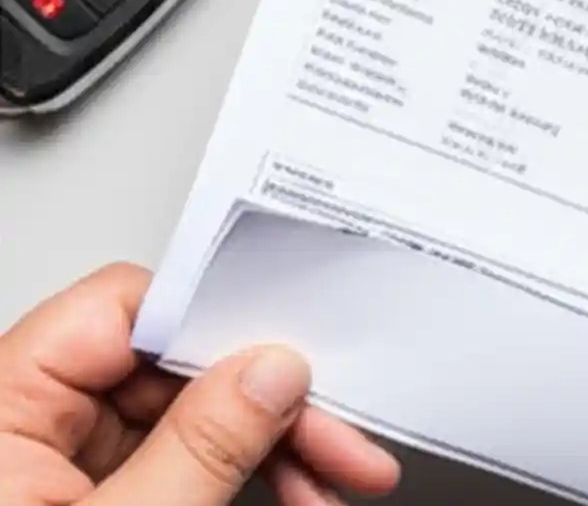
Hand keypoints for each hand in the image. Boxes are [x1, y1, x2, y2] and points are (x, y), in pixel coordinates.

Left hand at [0, 264, 400, 504]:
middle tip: (343, 448)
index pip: (120, 311)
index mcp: (2, 410)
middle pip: (170, 368)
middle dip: (267, 405)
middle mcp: (25, 424)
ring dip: (270, 448)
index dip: (215, 321)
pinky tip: (291, 499)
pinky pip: (182, 459)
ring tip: (330, 489)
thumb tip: (271, 370)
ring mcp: (59, 463)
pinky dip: (242, 478)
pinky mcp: (92, 496)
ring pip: (189, 416)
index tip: (295, 354)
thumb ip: (203, 448)